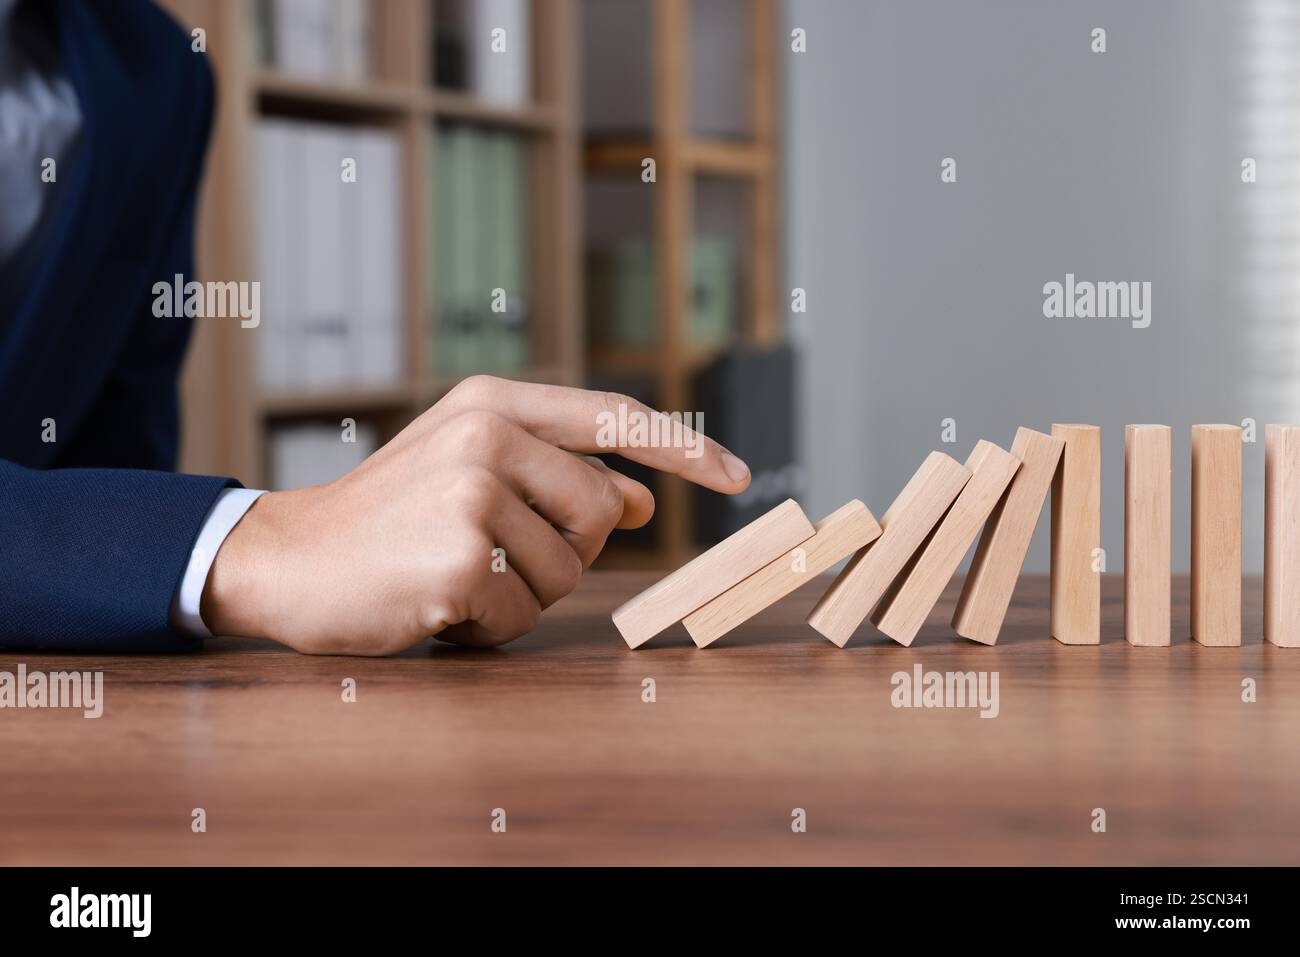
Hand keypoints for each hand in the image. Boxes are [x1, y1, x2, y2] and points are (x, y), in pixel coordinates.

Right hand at [200, 376, 750, 654]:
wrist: (287, 559)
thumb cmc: (389, 517)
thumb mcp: (472, 473)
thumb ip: (557, 476)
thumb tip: (638, 499)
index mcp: (493, 403)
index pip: (614, 415)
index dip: (683, 447)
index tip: (736, 474)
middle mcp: (487, 436)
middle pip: (599, 510)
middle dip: (562, 549)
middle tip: (488, 552)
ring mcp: (474, 495)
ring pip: (567, 569)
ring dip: (521, 593)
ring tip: (454, 575)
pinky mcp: (462, 560)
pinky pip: (522, 615)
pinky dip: (488, 628)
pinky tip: (436, 605)